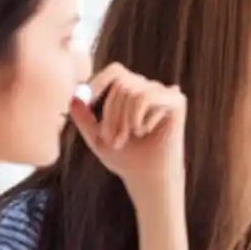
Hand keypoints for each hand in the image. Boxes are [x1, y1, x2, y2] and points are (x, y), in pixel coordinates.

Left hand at [69, 62, 186, 192]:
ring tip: (127, 138)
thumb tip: (73, 97)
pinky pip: (147, 98)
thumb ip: (84, 119)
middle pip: (122, 84)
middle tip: (113, 139)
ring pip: (133, 92)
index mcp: (132, 93)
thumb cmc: (126, 159)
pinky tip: (146, 131)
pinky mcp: (177, 102)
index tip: (88, 99)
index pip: (115, 71)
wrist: (148, 178)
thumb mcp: (97, 138)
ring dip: (125, 119)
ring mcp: (164, 94)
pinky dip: (140, 118)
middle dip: (112, 112)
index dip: (99, 80)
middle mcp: (149, 89)